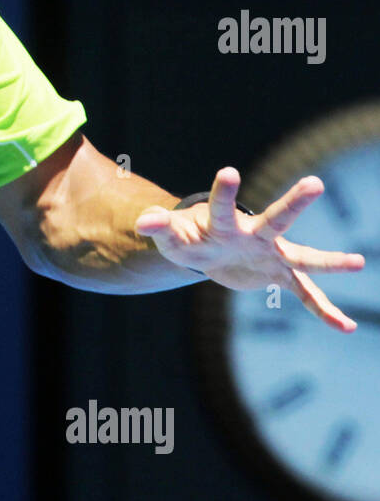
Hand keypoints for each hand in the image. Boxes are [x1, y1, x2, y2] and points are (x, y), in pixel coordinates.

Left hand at [133, 166, 365, 332]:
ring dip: (329, 263)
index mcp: (224, 224)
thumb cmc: (188, 238)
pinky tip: (346, 328)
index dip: (223, 192)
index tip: (229, 172)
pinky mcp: (278, 274)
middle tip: (314, 182)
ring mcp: (272, 254)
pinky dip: (323, 311)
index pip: (222, 207)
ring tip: (359, 263)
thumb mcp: (172, 237)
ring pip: (303, 258)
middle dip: (293, 203)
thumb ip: (160, 227)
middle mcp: (254, 235)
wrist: (209, 250)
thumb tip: (143, 221)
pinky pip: (305, 296)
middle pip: (276, 219)